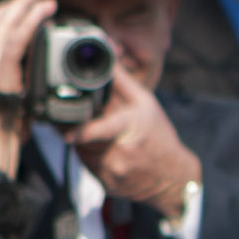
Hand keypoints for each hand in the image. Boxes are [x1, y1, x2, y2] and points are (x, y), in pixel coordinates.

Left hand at [71, 65, 202, 221]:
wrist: (173, 179)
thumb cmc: (159, 137)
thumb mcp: (146, 102)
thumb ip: (121, 79)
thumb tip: (105, 54)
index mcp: (128, 129)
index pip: (98, 131)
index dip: (79, 131)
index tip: (66, 132)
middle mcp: (118, 154)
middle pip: (82, 137)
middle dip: (79, 125)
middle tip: (90, 119)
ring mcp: (110, 172)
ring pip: (81, 151)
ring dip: (84, 140)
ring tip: (104, 136)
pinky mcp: (104, 183)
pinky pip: (87, 164)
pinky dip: (90, 155)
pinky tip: (108, 152)